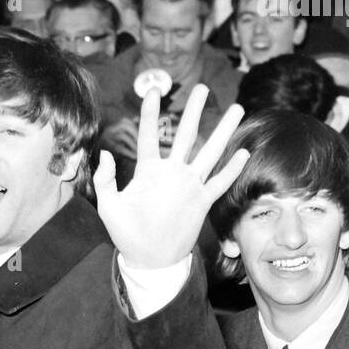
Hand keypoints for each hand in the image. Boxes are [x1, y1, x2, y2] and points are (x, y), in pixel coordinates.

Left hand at [96, 85, 247, 269]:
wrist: (149, 260)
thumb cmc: (126, 235)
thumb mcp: (109, 207)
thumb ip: (105, 180)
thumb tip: (105, 153)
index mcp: (147, 171)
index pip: (150, 135)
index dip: (151, 113)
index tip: (154, 90)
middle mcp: (171, 173)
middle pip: (185, 134)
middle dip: (194, 111)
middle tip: (202, 87)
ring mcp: (188, 186)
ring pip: (208, 152)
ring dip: (222, 131)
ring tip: (237, 109)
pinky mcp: (201, 202)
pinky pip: (219, 182)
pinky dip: (231, 169)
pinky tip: (244, 153)